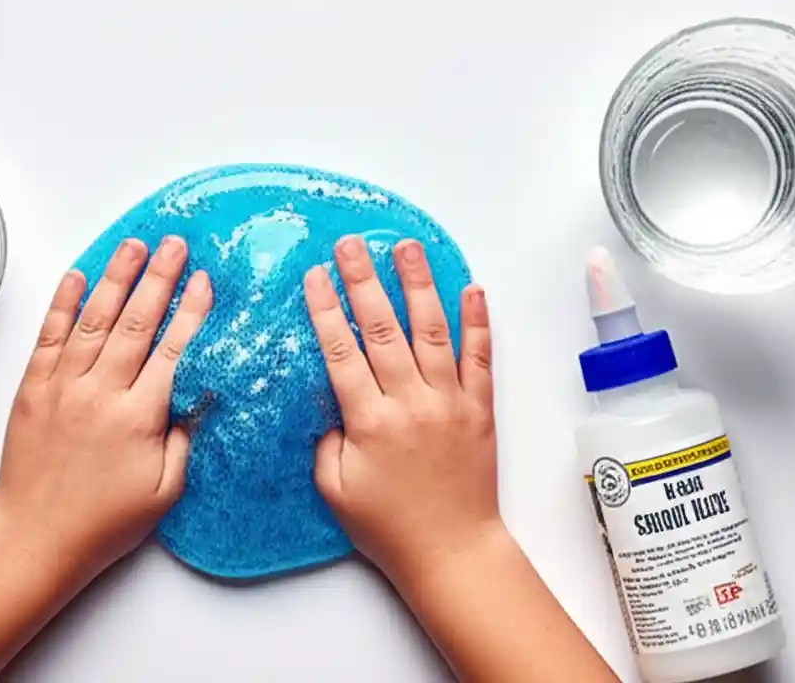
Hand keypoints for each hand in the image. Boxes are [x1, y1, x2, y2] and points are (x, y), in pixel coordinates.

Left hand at [0, 235, 212, 586]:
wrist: (35, 537)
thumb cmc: (104, 521)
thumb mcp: (164, 491)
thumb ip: (183, 440)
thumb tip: (197, 397)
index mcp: (139, 418)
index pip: (172, 351)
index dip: (191, 312)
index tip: (205, 281)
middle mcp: (101, 393)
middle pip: (136, 323)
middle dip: (159, 278)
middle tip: (175, 244)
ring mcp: (63, 386)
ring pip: (94, 320)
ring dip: (116, 278)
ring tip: (134, 244)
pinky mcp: (33, 388)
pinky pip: (49, 336)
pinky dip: (63, 303)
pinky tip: (77, 276)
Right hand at [304, 235, 495, 586]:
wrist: (452, 550)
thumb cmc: (388, 526)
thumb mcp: (335, 490)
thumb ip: (326, 442)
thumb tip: (330, 403)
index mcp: (370, 422)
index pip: (341, 353)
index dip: (325, 310)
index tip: (314, 274)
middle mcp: (411, 403)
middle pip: (383, 328)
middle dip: (363, 280)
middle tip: (350, 244)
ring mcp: (450, 402)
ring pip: (432, 330)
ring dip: (418, 284)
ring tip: (406, 247)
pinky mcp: (479, 409)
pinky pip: (480, 356)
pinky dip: (477, 320)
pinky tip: (471, 288)